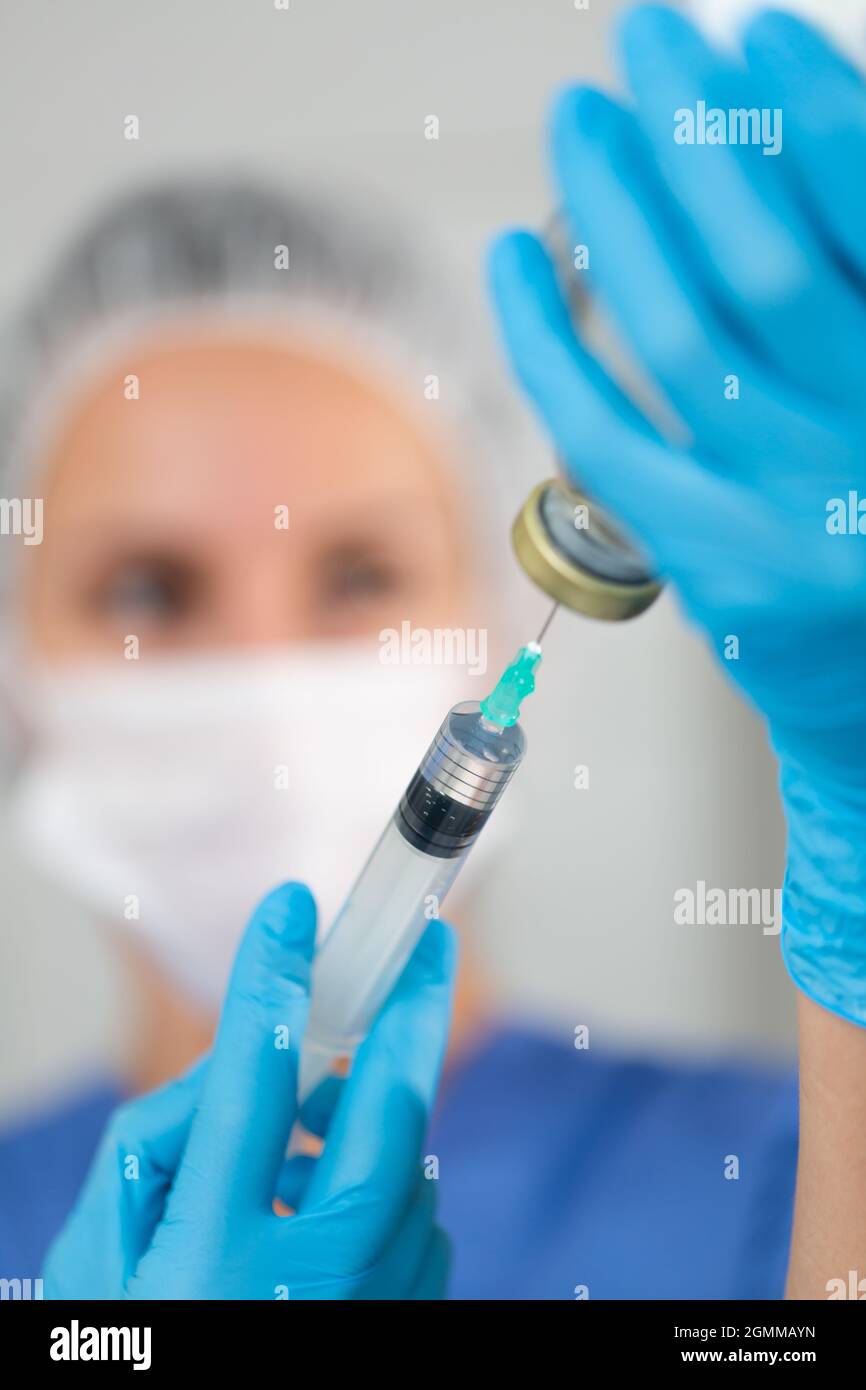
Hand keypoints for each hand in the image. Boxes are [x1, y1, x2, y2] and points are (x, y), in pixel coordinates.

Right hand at [43, 883, 454, 1298]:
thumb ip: (163, 1144)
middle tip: (429, 944)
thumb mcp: (102, 1258)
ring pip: (410, 1162)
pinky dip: (390, 1178)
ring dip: (382, 1108)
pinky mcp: (413, 1321)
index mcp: (213, 1266)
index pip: (250, 1084)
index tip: (292, 908)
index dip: (271, 981)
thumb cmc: (132, 1356)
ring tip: (338, 1092)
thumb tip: (246, 1056)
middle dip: (412, 1014)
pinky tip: (339, 1188)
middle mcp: (312, 1287)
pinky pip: (419, 1215)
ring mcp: (378, 1310)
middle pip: (386, 1112)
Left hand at [489, 5, 865, 1023]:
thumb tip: (778, 146)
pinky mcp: (713, 562)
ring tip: (582, 125)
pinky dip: (550, 340)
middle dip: (697, 134)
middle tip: (644, 42)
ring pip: (682, 337)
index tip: (750, 38)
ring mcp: (793, 512)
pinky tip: (515, 260)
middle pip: (769, 264)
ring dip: (618, 216)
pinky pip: (607, 433)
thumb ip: (854, 280)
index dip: (811, 118)